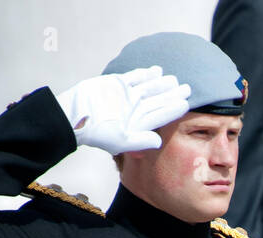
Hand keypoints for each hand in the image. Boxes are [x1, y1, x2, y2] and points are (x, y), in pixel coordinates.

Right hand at [55, 66, 190, 153]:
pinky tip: (156, 71)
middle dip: (172, 95)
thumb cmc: (96, 132)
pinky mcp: (115, 84)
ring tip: (175, 79)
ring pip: (148, 88)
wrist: (74, 115)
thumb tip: (159, 142)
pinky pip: (133, 77)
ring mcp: (125, 96)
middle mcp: (133, 109)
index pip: (159, 115)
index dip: (172, 110)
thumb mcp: (120, 141)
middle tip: (188, 89)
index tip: (186, 104)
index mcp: (137, 123)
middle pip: (157, 100)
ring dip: (161, 83)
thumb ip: (141, 141)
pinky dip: (144, 74)